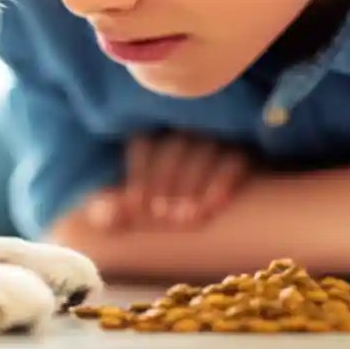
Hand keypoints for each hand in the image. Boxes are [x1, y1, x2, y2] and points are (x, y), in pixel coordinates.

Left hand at [85, 132, 251, 231]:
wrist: (201, 207)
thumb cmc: (150, 204)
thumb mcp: (126, 207)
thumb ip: (109, 210)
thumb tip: (109, 215)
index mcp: (149, 135)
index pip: (143, 144)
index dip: (139, 176)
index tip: (137, 207)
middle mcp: (182, 129)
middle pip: (175, 146)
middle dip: (167, 182)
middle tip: (163, 216)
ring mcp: (214, 137)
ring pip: (205, 151)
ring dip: (194, 186)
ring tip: (185, 219)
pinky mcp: (240, 150)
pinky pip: (233, 161)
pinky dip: (222, 185)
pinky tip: (210, 211)